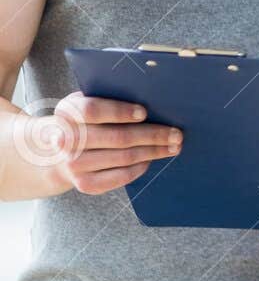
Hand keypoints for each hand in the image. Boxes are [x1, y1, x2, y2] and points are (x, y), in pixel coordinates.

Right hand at [26, 93, 182, 195]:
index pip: (92, 111)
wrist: (59, 152)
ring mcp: (74, 164)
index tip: (144, 112)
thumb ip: (111, 97)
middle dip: (152, 135)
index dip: (120, 111)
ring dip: (154, 151)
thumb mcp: (89, 101)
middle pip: (117, 137)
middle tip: (176, 133)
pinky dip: (141, 167)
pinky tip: (152, 159)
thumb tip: (154, 96)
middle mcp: (66, 140)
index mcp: (67, 113)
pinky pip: (121, 176)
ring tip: (173, 146)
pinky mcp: (84, 184)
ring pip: (124, 157)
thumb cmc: (87, 120)